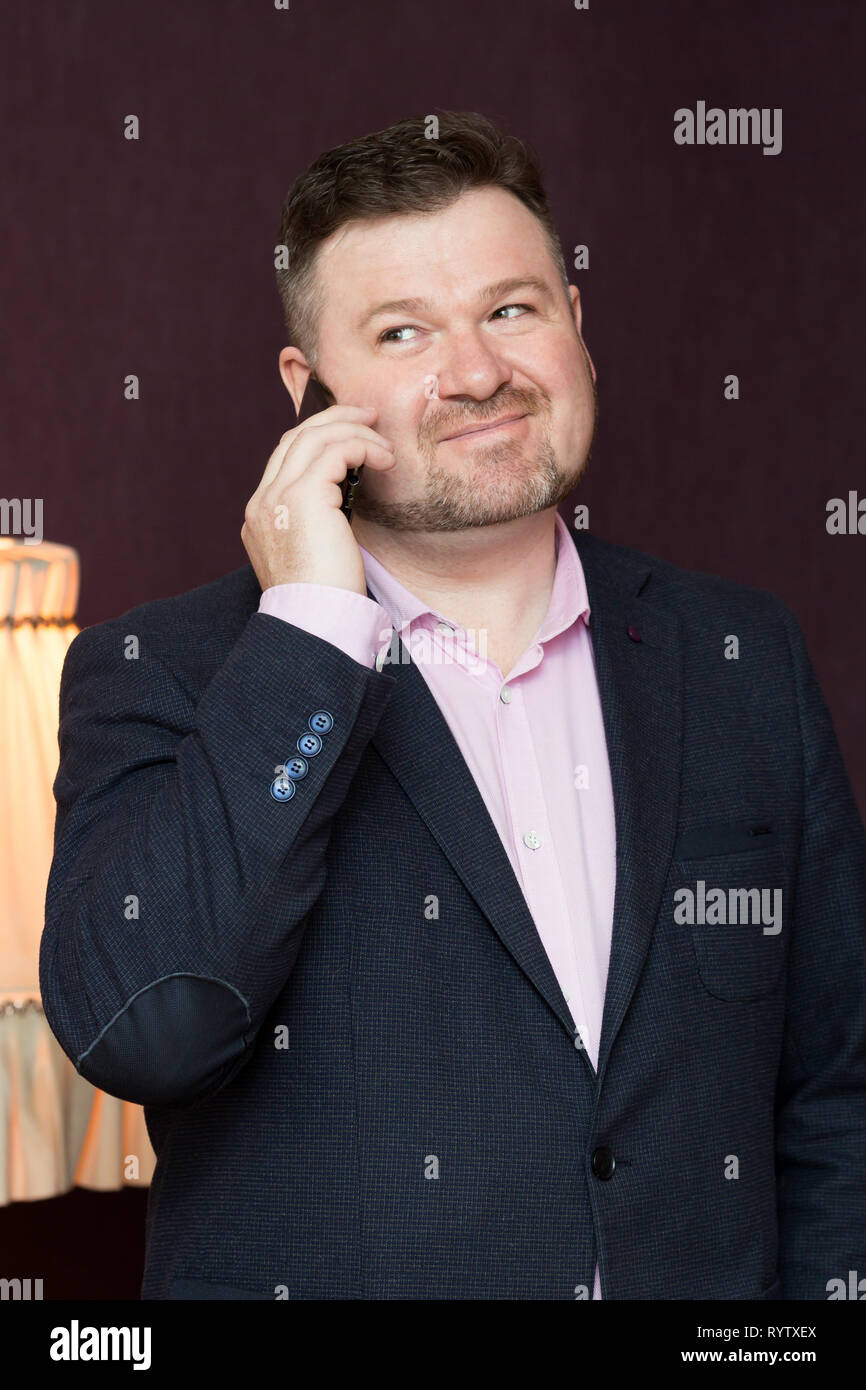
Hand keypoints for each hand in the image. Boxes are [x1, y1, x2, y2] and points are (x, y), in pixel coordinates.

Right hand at [241, 405, 394, 593]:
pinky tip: (384, 460)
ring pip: (314, 437)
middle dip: (336, 420)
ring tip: (384, 445)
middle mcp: (262, 502)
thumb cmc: (324, 601)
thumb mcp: (313, 556)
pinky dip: (363, 448)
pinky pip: (335, 452)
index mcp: (261, 516)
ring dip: (355, 432)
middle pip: (296, 438)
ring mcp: (278, 497)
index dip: (318, 439)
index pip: (285, 458)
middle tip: (370, 417)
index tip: (352, 436)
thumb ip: (314, 524)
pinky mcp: (302, 497)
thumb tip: (340, 505)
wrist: (315, 623)